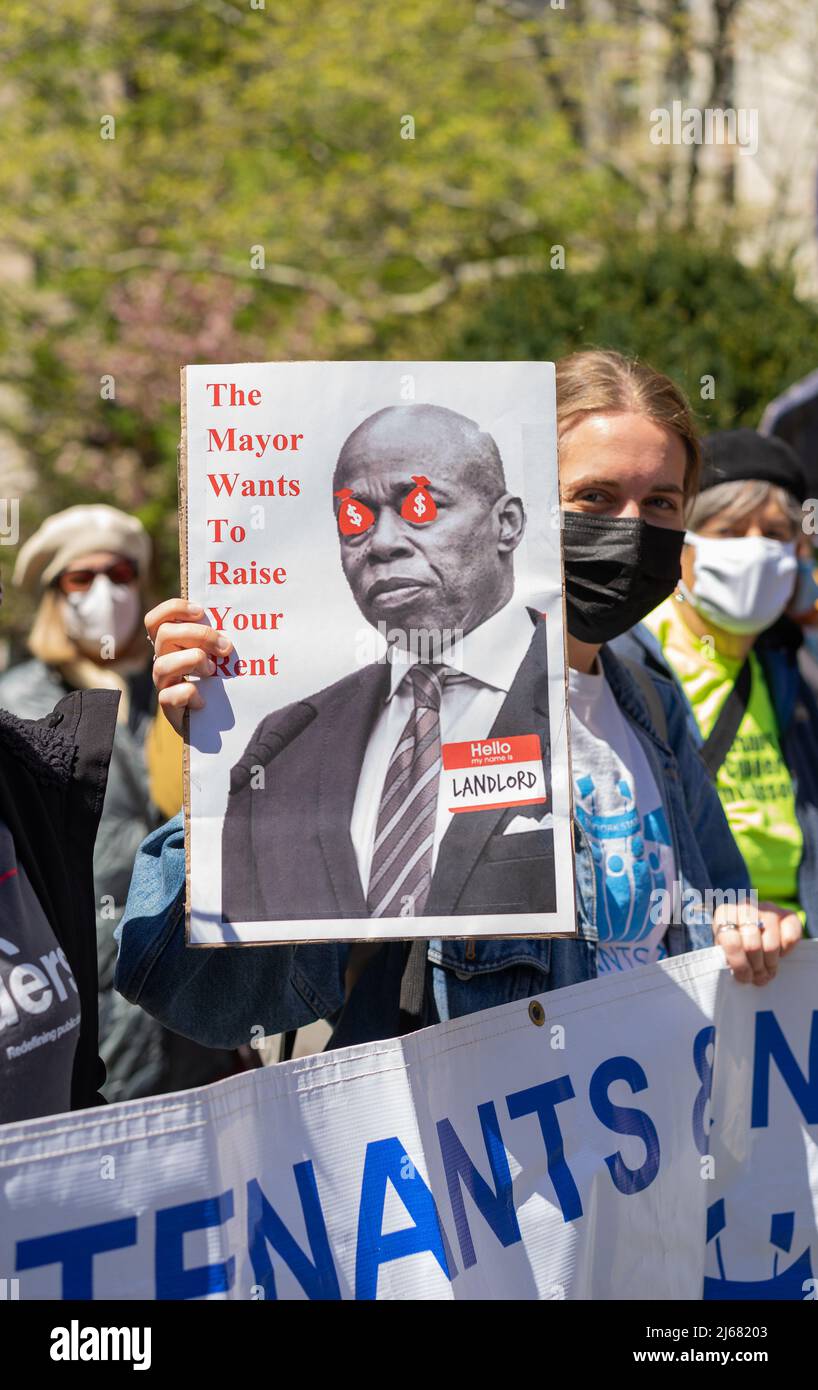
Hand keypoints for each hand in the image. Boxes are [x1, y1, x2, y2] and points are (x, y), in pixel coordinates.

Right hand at [145, 598, 232, 734]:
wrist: (218, 722)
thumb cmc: (222, 681)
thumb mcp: (219, 656)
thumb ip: (219, 638)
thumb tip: (241, 618)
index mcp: (171, 645)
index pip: (155, 620)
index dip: (173, 609)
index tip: (200, 611)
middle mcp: (163, 661)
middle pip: (164, 635)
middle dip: (199, 635)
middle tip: (225, 647)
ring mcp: (164, 684)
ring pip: (162, 664)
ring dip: (193, 662)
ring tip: (212, 671)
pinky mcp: (169, 708)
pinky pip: (169, 696)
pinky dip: (189, 694)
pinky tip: (204, 700)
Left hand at [712, 899, 802, 984]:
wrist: (753, 927)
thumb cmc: (736, 941)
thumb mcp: (725, 948)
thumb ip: (728, 957)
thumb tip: (741, 974)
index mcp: (724, 913)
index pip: (731, 941)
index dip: (739, 964)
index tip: (744, 977)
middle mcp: (746, 906)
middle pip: (752, 945)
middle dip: (756, 967)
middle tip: (758, 977)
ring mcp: (768, 908)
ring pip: (771, 944)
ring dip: (770, 964)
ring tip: (767, 971)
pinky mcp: (788, 914)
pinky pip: (790, 938)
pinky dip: (786, 951)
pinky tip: (779, 954)